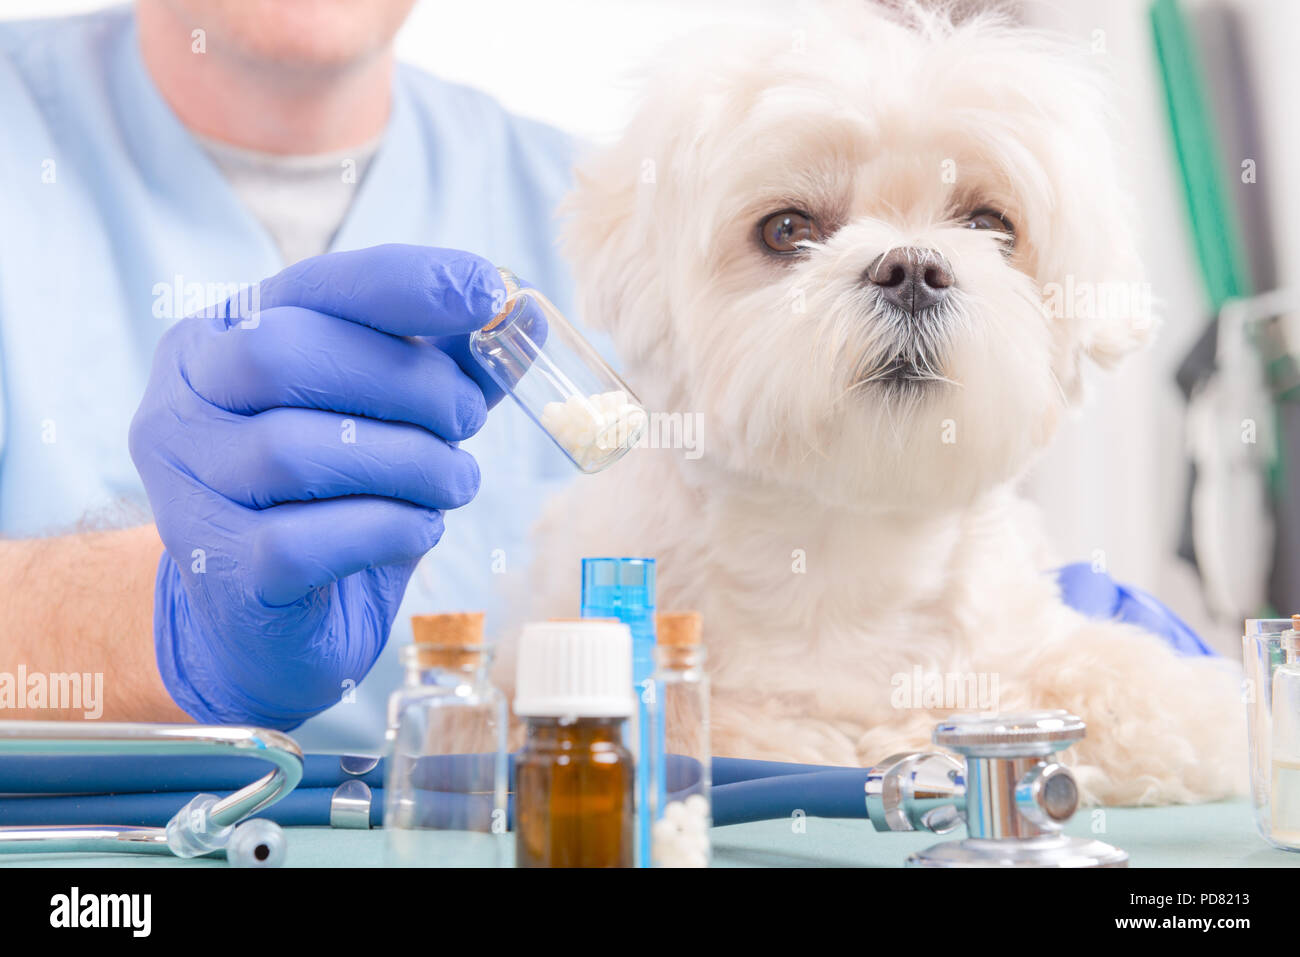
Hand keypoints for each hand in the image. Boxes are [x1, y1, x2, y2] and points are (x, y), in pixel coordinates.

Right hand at [130, 244, 508, 728]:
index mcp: (219, 339)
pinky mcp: (219, 569)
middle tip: (469, 421)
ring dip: (412, 463)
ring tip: (453, 483)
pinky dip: (388, 528)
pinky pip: (306, 539)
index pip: (312, 287)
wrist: (279, 628)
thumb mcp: (394, 418)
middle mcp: (180, 403)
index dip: (404, 284)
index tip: (486, 290)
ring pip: (296, 451)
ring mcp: (186, 488)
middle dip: (408, 383)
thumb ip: (448, 363)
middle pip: (284, 354)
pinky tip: (418, 529)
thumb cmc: (339, 501)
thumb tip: (522, 309)